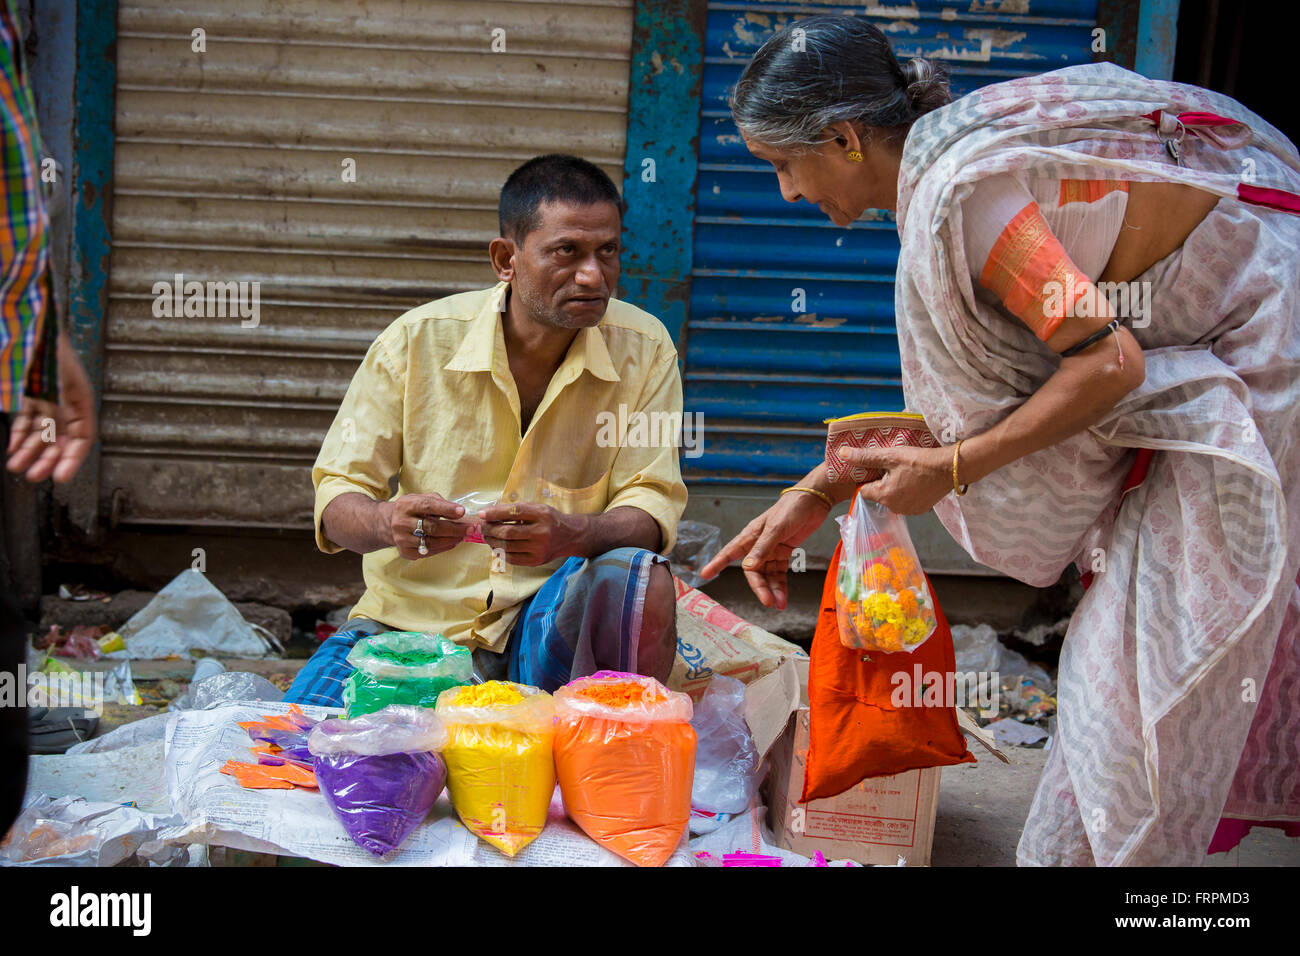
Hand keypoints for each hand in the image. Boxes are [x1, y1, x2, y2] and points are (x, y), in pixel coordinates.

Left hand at [6, 333, 96, 483]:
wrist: (27, 320)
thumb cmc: (41, 344)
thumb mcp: (51, 374)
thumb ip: (54, 400)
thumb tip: (52, 428)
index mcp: (79, 397)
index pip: (83, 436)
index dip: (73, 458)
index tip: (61, 476)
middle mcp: (66, 400)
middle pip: (62, 439)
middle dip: (48, 459)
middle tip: (34, 476)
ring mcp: (48, 397)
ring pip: (42, 433)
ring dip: (30, 452)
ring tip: (16, 466)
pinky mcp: (30, 394)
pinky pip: (27, 421)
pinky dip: (20, 437)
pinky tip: (13, 449)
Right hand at [383, 493, 467, 559]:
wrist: (389, 523)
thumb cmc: (412, 509)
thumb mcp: (421, 499)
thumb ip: (439, 503)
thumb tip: (459, 512)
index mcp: (406, 505)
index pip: (428, 506)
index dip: (446, 509)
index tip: (462, 511)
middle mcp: (401, 522)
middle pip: (432, 527)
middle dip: (454, 528)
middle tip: (470, 528)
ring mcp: (402, 539)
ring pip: (432, 542)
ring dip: (451, 540)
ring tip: (464, 536)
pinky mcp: (405, 552)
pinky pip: (429, 551)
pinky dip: (443, 547)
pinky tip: (453, 542)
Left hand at [479, 502, 583, 566]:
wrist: (570, 536)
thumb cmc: (549, 520)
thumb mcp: (537, 508)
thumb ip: (516, 509)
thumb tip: (490, 513)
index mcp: (541, 514)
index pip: (514, 512)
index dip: (495, 513)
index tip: (482, 514)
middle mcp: (541, 532)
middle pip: (508, 532)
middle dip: (490, 529)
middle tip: (482, 527)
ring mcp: (539, 549)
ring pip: (507, 547)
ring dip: (492, 541)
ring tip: (487, 536)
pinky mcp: (536, 561)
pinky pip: (511, 558)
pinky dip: (500, 552)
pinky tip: (496, 546)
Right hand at [699, 489, 831, 608]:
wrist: (813, 502)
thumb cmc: (791, 509)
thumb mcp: (776, 528)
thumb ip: (763, 548)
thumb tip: (748, 568)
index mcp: (750, 535)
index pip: (730, 552)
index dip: (717, 564)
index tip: (705, 575)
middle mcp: (758, 546)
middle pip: (753, 572)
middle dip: (759, 587)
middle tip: (768, 602)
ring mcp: (771, 551)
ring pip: (767, 576)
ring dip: (772, 590)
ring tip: (779, 605)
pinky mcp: (784, 554)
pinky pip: (779, 574)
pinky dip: (781, 586)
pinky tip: (783, 598)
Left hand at [839, 445, 952, 514]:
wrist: (949, 469)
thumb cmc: (919, 460)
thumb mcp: (890, 456)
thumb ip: (864, 457)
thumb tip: (842, 454)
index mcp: (883, 496)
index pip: (863, 490)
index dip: (868, 478)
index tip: (876, 468)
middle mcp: (894, 508)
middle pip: (878, 495)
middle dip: (882, 482)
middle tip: (894, 467)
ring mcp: (908, 511)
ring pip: (892, 498)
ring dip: (895, 488)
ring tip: (906, 473)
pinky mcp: (920, 510)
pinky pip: (906, 502)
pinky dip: (907, 493)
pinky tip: (915, 480)